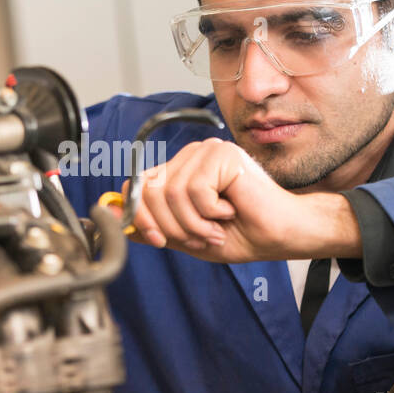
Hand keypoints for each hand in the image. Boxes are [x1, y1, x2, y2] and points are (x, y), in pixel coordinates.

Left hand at [116, 138, 362, 262]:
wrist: (281, 236)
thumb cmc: (242, 234)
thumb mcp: (186, 236)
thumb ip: (152, 226)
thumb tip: (112, 217)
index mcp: (180, 171)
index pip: (137, 186)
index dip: (140, 217)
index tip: (159, 241)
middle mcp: (190, 157)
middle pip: (149, 190)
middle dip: (169, 225)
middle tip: (199, 237)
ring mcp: (206, 151)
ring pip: (171, 193)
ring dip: (193, 223)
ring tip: (216, 228)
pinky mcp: (222, 154)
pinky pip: (194, 189)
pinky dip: (209, 212)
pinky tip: (230, 211)